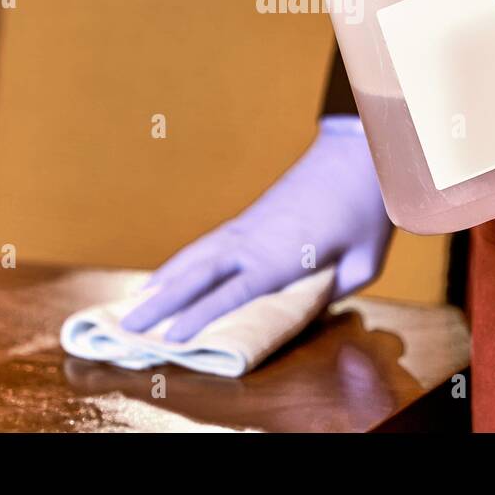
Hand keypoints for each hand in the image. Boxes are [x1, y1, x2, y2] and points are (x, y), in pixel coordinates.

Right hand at [120, 116, 391, 342]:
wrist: (358, 154)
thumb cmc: (365, 210)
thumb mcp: (362, 264)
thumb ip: (331, 291)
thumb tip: (305, 308)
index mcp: (279, 256)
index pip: (231, 294)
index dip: (199, 318)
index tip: (171, 339)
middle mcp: (253, 240)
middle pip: (198, 275)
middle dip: (162, 303)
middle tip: (130, 326)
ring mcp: (248, 225)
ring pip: (195, 256)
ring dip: (164, 281)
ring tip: (135, 303)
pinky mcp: (249, 217)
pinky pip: (207, 244)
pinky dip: (181, 261)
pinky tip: (169, 274)